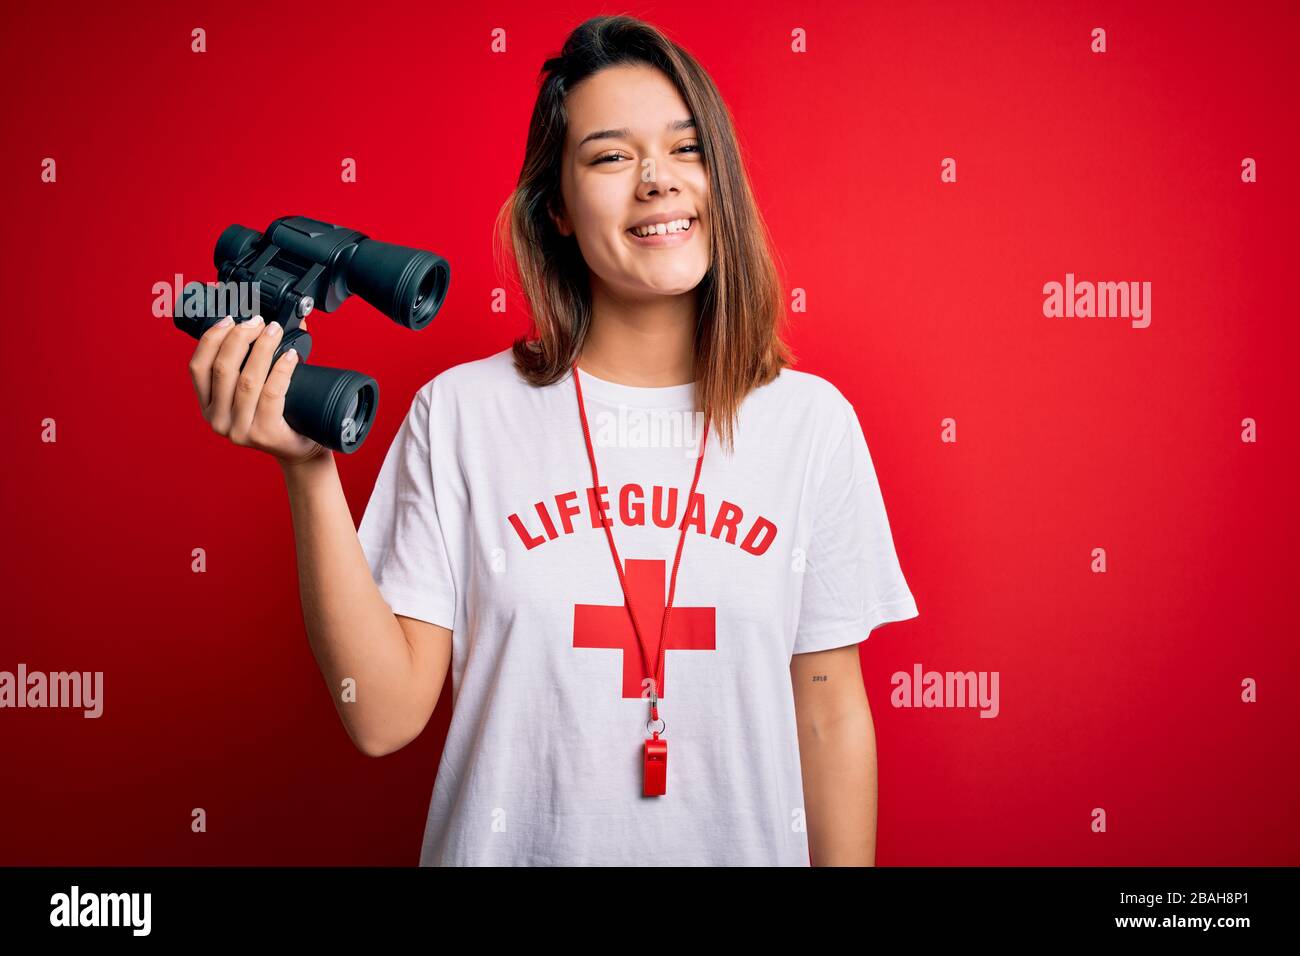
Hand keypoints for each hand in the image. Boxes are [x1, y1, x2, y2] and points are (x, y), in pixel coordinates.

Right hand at [188, 314, 328, 466]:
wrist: (300, 448)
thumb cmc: (279, 415)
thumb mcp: (255, 389)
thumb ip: (250, 361)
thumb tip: (270, 318)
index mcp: (208, 405)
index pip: (197, 367)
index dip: (211, 339)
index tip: (230, 319)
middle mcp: (218, 420)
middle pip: (223, 369)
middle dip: (240, 338)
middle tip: (258, 322)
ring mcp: (239, 430)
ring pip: (247, 380)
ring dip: (262, 349)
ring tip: (275, 331)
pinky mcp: (264, 434)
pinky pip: (270, 394)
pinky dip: (281, 370)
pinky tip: (290, 355)